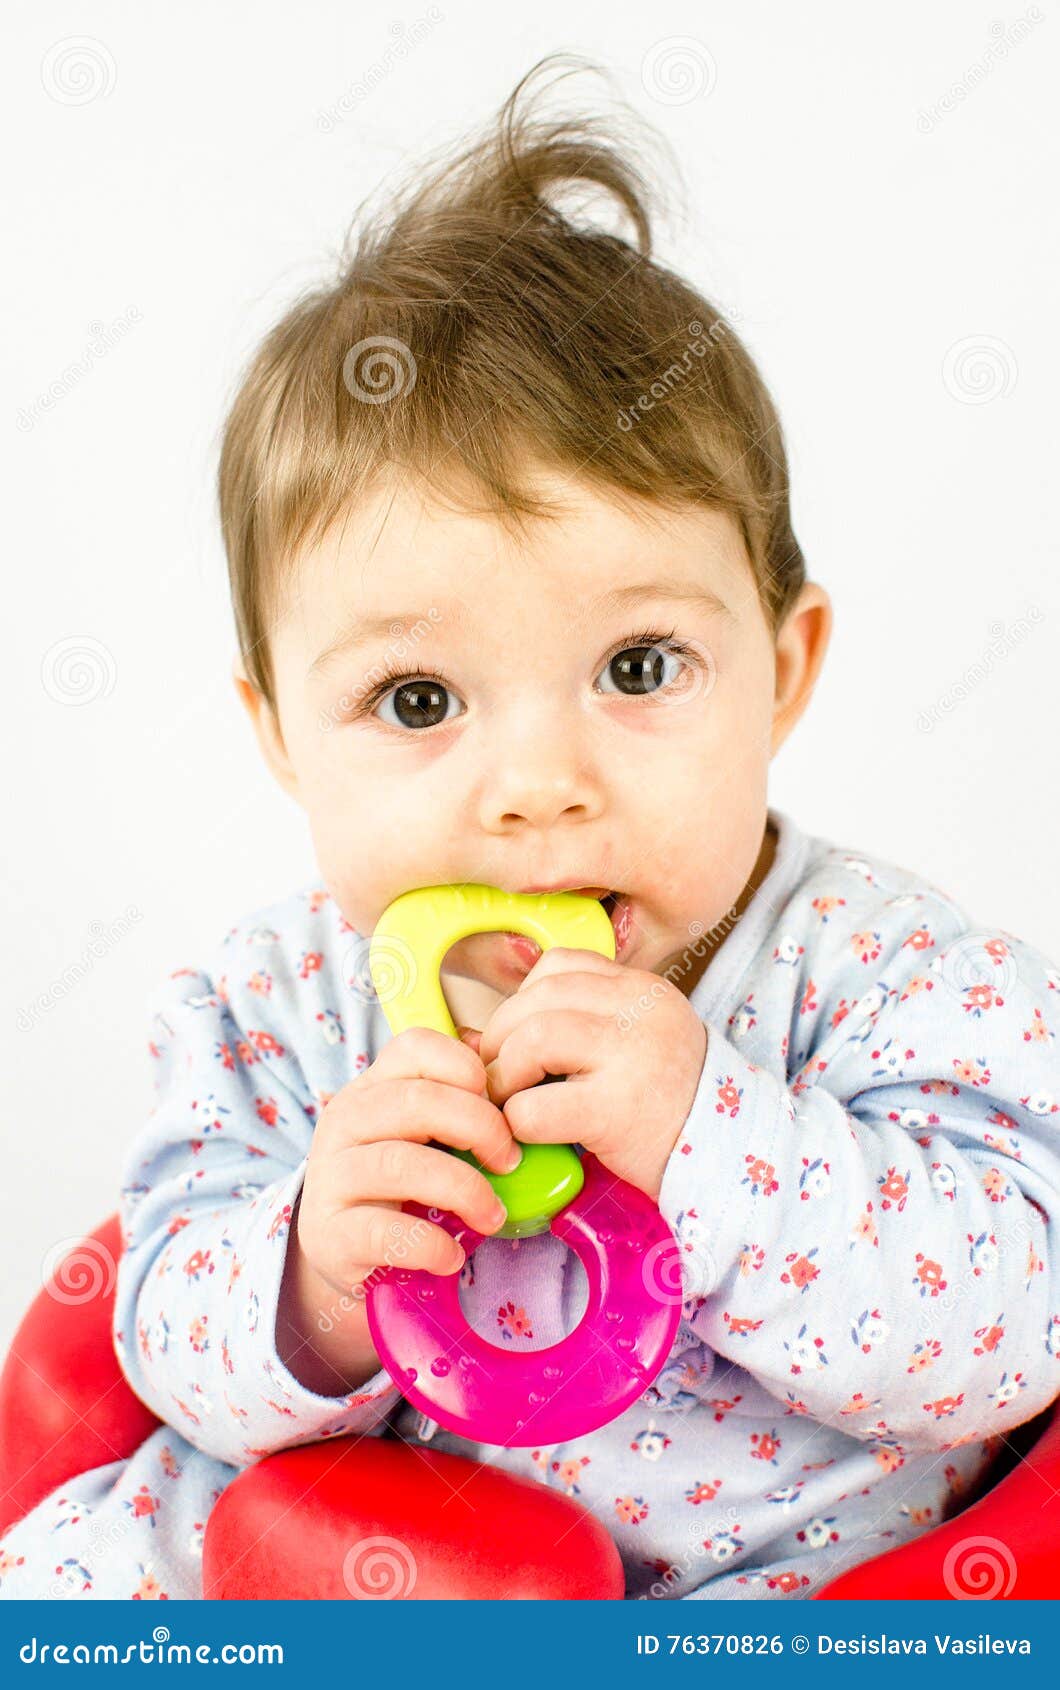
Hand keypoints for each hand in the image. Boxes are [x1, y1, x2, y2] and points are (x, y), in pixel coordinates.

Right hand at [298, 1028, 521, 1292]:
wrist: (341, 1252)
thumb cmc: (396, 1183)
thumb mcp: (420, 1132)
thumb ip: (456, 1097)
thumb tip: (504, 1064)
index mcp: (372, 1087)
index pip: (415, 1046)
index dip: (466, 1067)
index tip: (501, 1105)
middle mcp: (345, 1122)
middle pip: (416, 1102)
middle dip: (480, 1128)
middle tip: (509, 1162)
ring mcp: (332, 1178)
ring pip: (402, 1165)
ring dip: (464, 1190)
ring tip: (492, 1215)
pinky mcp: (331, 1235)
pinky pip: (385, 1232)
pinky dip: (431, 1244)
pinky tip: (453, 1255)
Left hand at [473, 948, 707, 1200]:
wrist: (730, 1158)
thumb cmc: (669, 1106)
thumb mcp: (633, 1045)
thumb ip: (572, 1028)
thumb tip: (472, 1037)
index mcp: (643, 989)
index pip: (561, 964)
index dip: (524, 998)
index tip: (519, 1035)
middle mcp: (639, 1012)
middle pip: (537, 999)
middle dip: (501, 1037)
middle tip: (499, 1075)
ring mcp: (630, 1058)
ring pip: (532, 1040)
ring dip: (505, 1075)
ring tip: (511, 1101)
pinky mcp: (616, 1112)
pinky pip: (535, 1106)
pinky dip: (519, 1121)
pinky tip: (533, 1135)